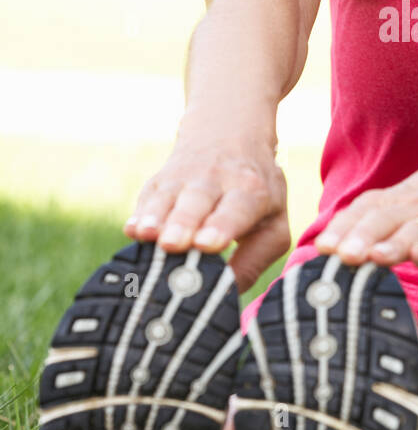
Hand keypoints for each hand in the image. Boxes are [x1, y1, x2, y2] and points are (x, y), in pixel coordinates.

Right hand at [122, 135, 290, 293]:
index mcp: (251, 191)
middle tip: (173, 243)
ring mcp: (185, 177)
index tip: (208, 244)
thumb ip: (254, 259)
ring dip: (156, 215)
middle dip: (185, 221)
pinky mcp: (161, 180)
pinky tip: (133, 229)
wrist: (231, 136)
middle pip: (198, 201)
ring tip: (146, 235)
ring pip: (169, 195)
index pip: (236, 209)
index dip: (221, 225)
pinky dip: (141, 212)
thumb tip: (228, 293)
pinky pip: (148, 195)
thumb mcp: (273, 222)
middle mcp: (218, 179)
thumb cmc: (257, 195)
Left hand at [313, 135, 417, 274]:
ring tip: (376, 257)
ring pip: (416, 232)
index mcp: (394, 201)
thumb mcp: (397, 202)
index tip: (322, 247)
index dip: (342, 229)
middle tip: (344, 255)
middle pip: (385, 220)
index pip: (363, 212)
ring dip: (395, 244)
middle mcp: (414, 209)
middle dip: (363, 238)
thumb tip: (324, 250)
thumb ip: (365, 223)